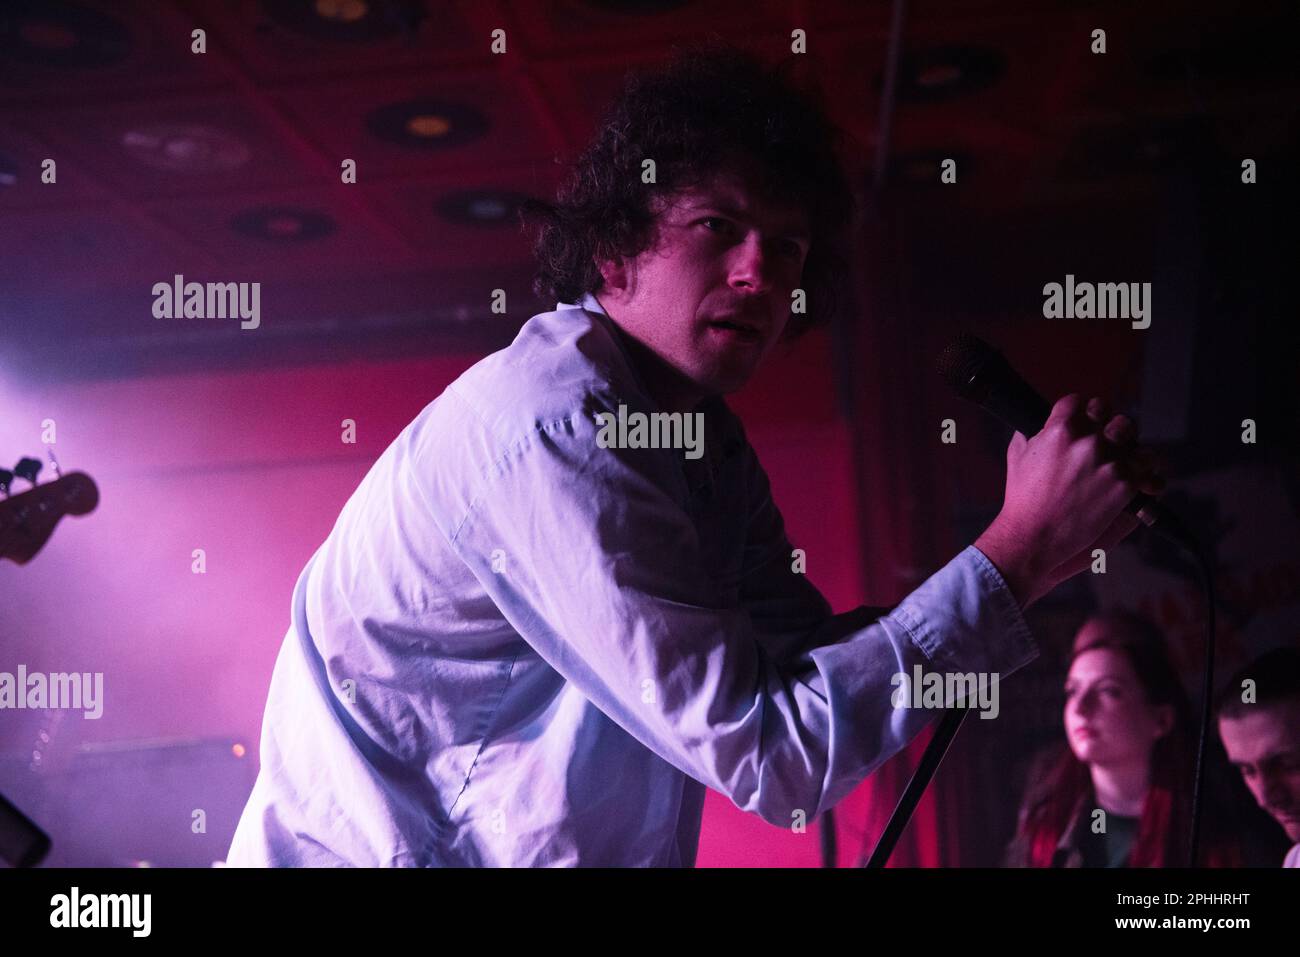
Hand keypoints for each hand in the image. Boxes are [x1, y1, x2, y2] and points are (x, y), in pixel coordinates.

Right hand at [974, 394, 1165, 607]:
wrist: (1034, 535)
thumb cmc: (1022, 498)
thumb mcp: (1017, 454)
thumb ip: (1034, 432)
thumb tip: (1043, 424)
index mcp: (1060, 428)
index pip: (1081, 401)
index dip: (1083, 412)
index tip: (1086, 422)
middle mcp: (1088, 441)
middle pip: (1116, 418)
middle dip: (1113, 430)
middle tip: (1110, 443)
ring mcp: (1109, 462)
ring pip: (1137, 443)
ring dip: (1133, 452)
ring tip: (1127, 463)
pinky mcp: (1125, 485)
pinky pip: (1148, 471)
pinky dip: (1146, 477)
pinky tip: (1141, 483)